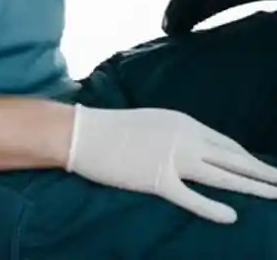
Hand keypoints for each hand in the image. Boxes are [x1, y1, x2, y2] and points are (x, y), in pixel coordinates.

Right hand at [67, 105, 276, 223]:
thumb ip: (178, 136)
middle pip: (234, 160)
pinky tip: (232, 217)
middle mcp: (186, 139)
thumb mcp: (154, 122)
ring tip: (276, 195)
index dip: (249, 160)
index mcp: (185, 123)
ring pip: (223, 177)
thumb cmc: (111, 127)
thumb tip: (197, 152)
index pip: (227, 145)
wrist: (82, 132)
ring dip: (253, 188)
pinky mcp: (157, 180)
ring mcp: (173, 160)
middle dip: (263, 173)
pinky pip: (191, 197)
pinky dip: (213, 208)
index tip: (263, 170)